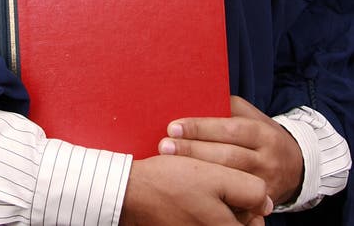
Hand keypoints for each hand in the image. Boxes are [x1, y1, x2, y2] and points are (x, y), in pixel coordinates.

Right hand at [119, 154, 272, 225]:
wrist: (131, 192)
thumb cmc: (172, 182)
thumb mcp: (216, 177)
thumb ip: (249, 190)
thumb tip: (267, 202)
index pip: (257, 222)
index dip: (250, 200)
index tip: (230, 182)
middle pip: (242, 223)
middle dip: (236, 203)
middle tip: (214, 182)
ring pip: (223, 220)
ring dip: (219, 203)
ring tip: (201, 184)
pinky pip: (205, 221)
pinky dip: (204, 208)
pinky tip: (190, 192)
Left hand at [158, 95, 303, 205]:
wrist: (296, 167)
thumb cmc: (263, 135)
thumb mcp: (252, 117)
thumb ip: (228, 108)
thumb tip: (196, 99)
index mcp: (263, 132)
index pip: (230, 129)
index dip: (201, 128)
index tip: (173, 127)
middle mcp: (266, 159)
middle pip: (227, 156)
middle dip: (193, 151)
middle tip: (164, 145)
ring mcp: (265, 184)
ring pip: (230, 178)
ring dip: (199, 171)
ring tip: (171, 164)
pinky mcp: (262, 203)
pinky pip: (236, 199)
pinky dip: (214, 193)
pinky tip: (193, 187)